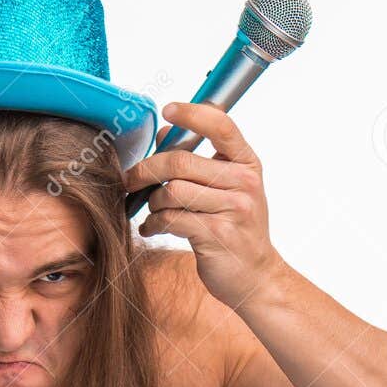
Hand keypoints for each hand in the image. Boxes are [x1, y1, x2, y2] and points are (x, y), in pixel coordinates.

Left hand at [124, 102, 284, 308]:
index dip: (193, 114)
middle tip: (131, 179)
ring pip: (172, 192)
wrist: (256, 275)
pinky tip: (152, 228)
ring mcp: (234, 209)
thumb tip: (163, 134)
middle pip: (181, 162)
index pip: (221, 126)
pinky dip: (154, 223)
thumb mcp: (228, 189)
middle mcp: (244, 183)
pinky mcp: (217, 235)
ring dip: (152, 202)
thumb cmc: (236, 229)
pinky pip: (171, 219)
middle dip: (147, 170)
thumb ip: (200, 161)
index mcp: (247, 164)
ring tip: (152, 211)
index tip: (168, 110)